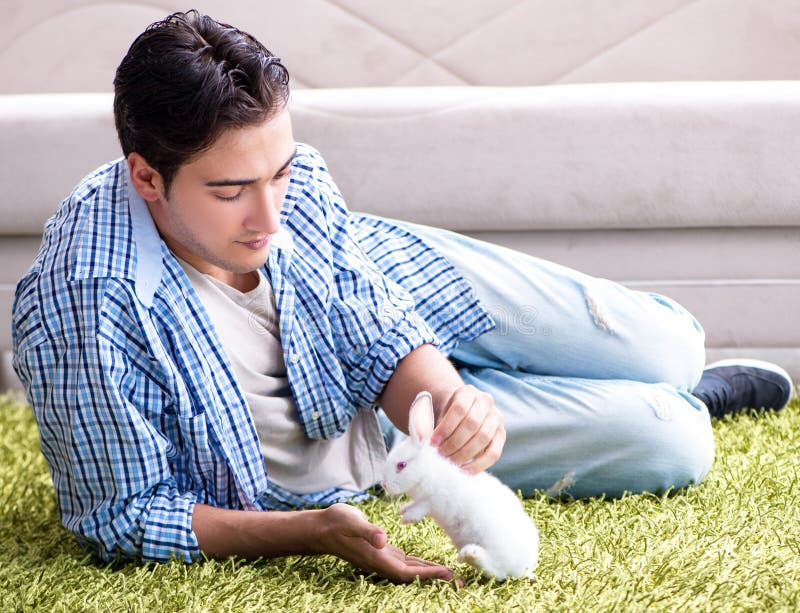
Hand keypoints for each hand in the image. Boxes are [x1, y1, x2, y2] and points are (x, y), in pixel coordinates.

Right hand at [316, 503, 453, 582]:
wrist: (321, 527)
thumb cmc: (336, 523)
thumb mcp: (351, 521)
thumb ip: (367, 530)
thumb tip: (382, 539)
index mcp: (377, 558)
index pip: (408, 572)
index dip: (429, 575)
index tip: (448, 575)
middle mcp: (382, 562)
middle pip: (414, 576)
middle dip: (436, 579)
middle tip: (461, 582)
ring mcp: (381, 558)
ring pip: (411, 570)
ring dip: (430, 573)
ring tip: (451, 576)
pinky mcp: (381, 551)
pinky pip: (404, 563)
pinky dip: (419, 565)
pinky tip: (428, 565)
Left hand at [430, 384, 505, 472]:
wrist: (460, 414)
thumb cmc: (445, 416)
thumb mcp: (436, 412)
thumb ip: (427, 424)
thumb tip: (420, 439)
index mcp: (468, 392)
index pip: (459, 409)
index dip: (445, 427)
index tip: (432, 442)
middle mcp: (485, 401)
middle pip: (472, 424)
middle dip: (454, 443)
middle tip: (440, 455)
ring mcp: (496, 417)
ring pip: (483, 438)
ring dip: (465, 454)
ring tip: (450, 463)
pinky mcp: (501, 435)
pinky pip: (494, 452)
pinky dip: (479, 465)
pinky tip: (464, 471)